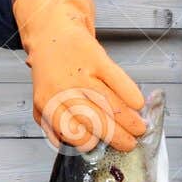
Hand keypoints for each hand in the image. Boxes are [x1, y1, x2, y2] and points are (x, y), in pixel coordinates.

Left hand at [13, 0, 145, 151]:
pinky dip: (130, 92)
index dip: (89, 142)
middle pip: (95, 119)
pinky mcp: (96, 57)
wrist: (53, 34)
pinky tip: (139, 104)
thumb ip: (51, 127)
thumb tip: (66, 147)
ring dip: (129, 119)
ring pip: (110, 102)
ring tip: (140, 128)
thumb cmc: (49, 74)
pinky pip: (117, 78)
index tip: (100, 147)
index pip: (71, 130)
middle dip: (117, 136)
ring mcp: (81, 72)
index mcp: (48, 103)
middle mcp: (63, 89)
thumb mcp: (41, 102)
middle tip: (130, 144)